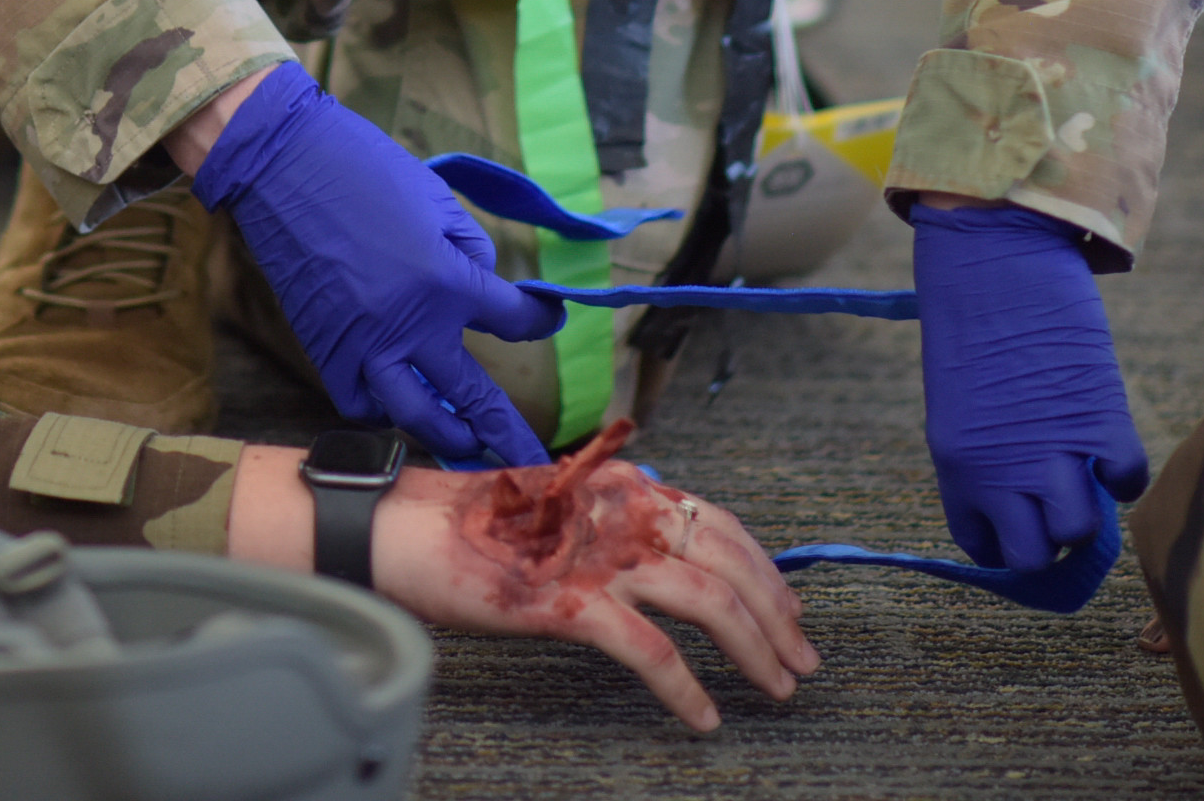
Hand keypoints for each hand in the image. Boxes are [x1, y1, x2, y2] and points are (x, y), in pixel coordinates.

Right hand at [189, 63, 560, 465]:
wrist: (284, 167)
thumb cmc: (366, 170)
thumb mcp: (438, 199)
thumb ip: (470, 249)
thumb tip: (481, 283)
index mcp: (447, 282)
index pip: (513, 319)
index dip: (538, 320)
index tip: (547, 318)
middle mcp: (411, 327)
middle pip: (473, 398)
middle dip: (507, 431)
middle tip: (529, 457)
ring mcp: (365, 346)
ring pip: (414, 416)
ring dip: (445, 436)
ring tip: (467, 446)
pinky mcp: (325, 349)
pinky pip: (359, 401)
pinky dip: (380, 409)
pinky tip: (396, 404)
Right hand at [229, 423, 815, 732]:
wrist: (400, 528)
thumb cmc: (469, 527)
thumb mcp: (557, 516)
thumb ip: (610, 527)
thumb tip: (661, 560)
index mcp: (620, 486)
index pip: (716, 522)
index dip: (763, 567)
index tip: (788, 608)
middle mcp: (620, 511)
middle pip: (727, 560)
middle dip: (777, 614)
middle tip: (802, 660)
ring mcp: (595, 555)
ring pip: (705, 598)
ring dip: (753, 647)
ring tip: (777, 687)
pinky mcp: (566, 601)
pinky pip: (646, 649)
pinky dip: (684, 687)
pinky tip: (703, 717)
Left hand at [909, 200, 1147, 567]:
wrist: (992, 258)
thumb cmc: (969, 321)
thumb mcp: (960, 402)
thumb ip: (988, 455)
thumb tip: (1026, 494)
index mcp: (958, 466)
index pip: (983, 544)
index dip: (1006, 539)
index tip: (1020, 523)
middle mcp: (1002, 471)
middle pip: (1034, 554)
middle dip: (1048, 540)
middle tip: (1058, 505)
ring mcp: (1053, 451)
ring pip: (1079, 530)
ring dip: (1087, 513)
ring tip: (1083, 478)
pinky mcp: (1099, 421)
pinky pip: (1126, 480)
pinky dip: (1124, 474)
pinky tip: (1109, 449)